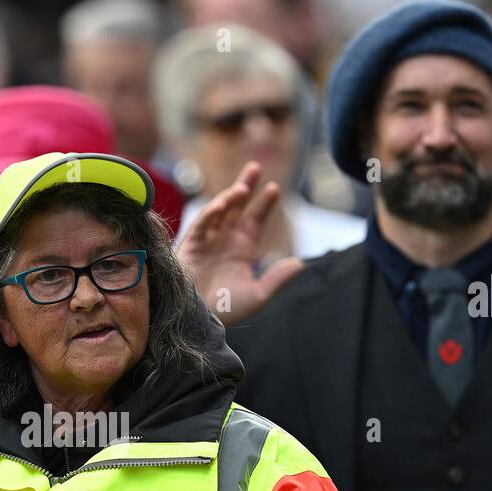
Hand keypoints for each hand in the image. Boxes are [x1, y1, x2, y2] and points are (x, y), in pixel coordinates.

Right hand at [176, 161, 303, 325]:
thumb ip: (278, 279)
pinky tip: (223, 205)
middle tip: (256, 167)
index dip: (263, 204)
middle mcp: (224, 241)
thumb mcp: (258, 295)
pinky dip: (210, 214)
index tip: (275, 188)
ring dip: (229, 198)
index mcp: (242, 250)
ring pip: (218, 211)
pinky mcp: (189, 246)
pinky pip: (200, 225)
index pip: (255, 220)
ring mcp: (206, 242)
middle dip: (245, 187)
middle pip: (236, 207)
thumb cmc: (227, 312)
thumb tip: (301, 263)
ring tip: (243, 188)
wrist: (198, 321)